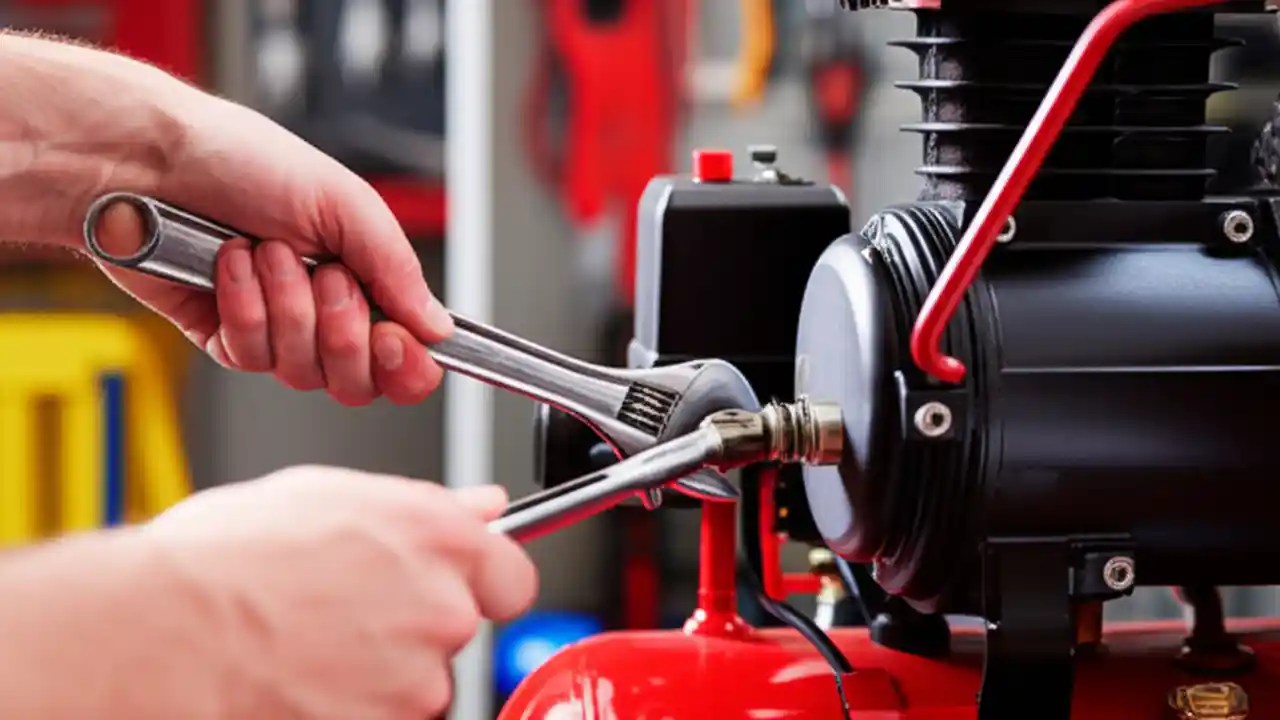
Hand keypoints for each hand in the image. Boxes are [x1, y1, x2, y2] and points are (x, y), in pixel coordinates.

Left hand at [0, 33, 451, 405]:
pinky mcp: (224, 339)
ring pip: (304, 373)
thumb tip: (438, 328)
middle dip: (342, 329)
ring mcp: (275, 331)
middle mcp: (323, 314)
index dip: (406, 366)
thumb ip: (396, 269)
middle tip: (325, 276)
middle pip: (358, 382)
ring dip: (287, 306)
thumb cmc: (246, 162)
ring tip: (266, 252)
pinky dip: (244, 307)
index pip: (405, 358)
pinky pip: (251, 356)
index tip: (395, 341)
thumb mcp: (343, 203)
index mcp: (365, 280)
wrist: (157, 162)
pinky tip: (231, 266)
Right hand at [140, 466, 536, 719]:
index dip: (482, 583)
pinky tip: (305, 684)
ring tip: (313, 651)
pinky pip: (387, 719)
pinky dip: (355, 709)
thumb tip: (481, 505)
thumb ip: (422, 505)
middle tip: (347, 616)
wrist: (161, 637)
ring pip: (422, 686)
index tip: (452, 587)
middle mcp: (441, 609)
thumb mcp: (325, 495)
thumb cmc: (222, 561)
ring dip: (384, 676)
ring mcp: (416, 681)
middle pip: (459, 632)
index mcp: (438, 538)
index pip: (512, 576)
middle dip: (416, 628)